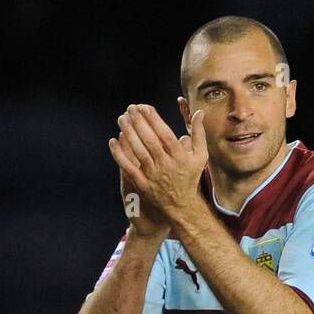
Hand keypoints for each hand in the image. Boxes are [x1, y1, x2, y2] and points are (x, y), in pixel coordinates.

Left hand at [110, 103, 207, 230]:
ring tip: (121, 119)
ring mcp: (153, 176)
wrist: (181, 206)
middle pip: (150, 141)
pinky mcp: (143, 185)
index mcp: (180, 158)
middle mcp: (166, 166)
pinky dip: (119, 155)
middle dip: (138, 123)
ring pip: (138, 152)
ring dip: (128, 134)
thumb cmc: (189, 177)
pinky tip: (113, 141)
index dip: (154, 120)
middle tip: (130, 108)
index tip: (145, 107)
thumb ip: (199, 134)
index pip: (165, 135)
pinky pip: (128, 168)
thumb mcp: (200, 157)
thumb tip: (199, 112)